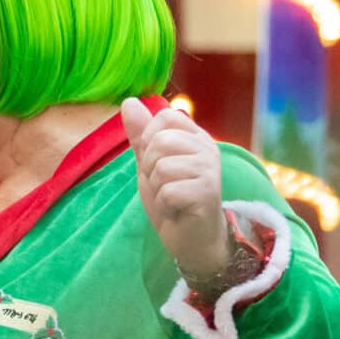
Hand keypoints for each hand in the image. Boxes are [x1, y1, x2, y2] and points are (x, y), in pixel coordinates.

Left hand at [121, 97, 230, 280]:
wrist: (190, 237)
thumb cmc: (172, 198)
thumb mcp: (149, 162)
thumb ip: (140, 134)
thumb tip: (129, 101)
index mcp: (195, 137)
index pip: (164, 117)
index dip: (149, 141)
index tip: (159, 162)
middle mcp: (208, 148)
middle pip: (160, 140)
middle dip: (150, 167)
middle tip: (165, 184)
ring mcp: (210, 170)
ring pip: (161, 166)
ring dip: (157, 187)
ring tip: (172, 196)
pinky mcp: (208, 192)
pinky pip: (168, 190)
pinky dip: (165, 203)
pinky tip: (178, 209)